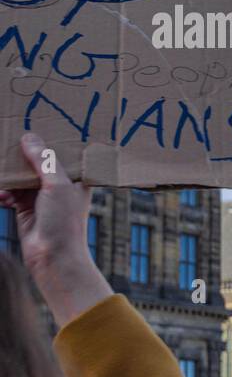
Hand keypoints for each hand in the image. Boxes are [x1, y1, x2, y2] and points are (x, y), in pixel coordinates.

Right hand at [0, 133, 110, 326]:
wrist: (53, 257)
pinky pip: (10, 192)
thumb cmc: (64, 221)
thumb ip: (43, 161)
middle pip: (39, 161)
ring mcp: (42, 195)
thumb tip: (29, 137)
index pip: (65, 151)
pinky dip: (3, 191)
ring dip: (9, 173)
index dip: (53, 137)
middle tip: (8, 137)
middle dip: (24, 152)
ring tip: (0, 165)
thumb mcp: (56, 185)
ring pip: (22, 175)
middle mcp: (61, 184)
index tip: (39, 119)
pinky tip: (0, 195)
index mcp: (77, 177)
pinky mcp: (26, 207)